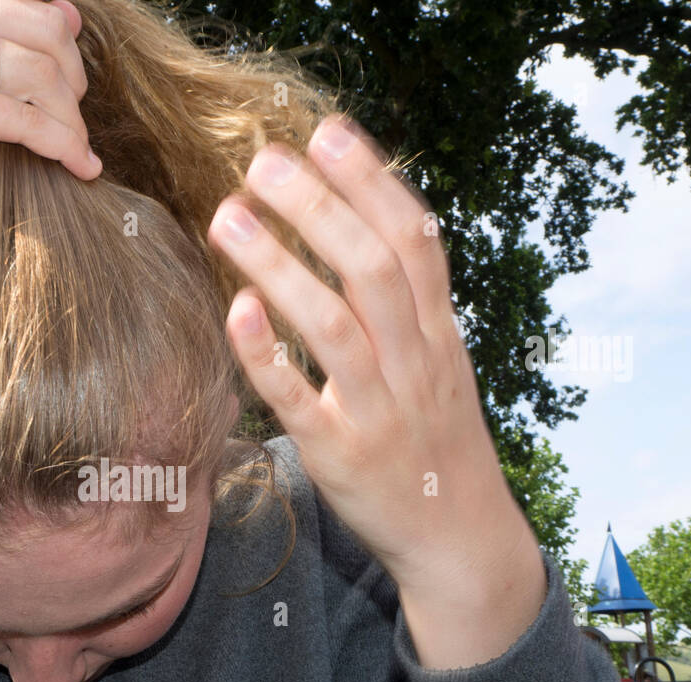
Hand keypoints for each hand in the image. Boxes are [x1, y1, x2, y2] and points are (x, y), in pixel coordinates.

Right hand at [0, 0, 100, 269]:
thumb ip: (13, 40)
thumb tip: (72, 16)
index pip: (35, 7)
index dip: (66, 47)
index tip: (74, 86)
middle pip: (46, 33)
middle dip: (74, 83)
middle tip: (75, 122)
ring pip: (42, 75)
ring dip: (72, 121)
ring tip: (78, 150)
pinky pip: (27, 120)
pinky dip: (64, 145)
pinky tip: (82, 166)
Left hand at [206, 117, 545, 668]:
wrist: (460, 540)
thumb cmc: (436, 443)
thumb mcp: (440, 367)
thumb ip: (407, 308)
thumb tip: (360, 232)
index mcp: (440, 336)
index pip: (416, 242)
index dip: (374, 183)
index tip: (329, 132)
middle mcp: (416, 365)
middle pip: (374, 269)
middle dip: (319, 207)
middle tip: (263, 161)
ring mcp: (380, 411)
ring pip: (336, 326)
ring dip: (281, 267)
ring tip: (230, 217)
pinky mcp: (341, 457)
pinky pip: (301, 401)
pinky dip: (269, 356)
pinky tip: (236, 311)